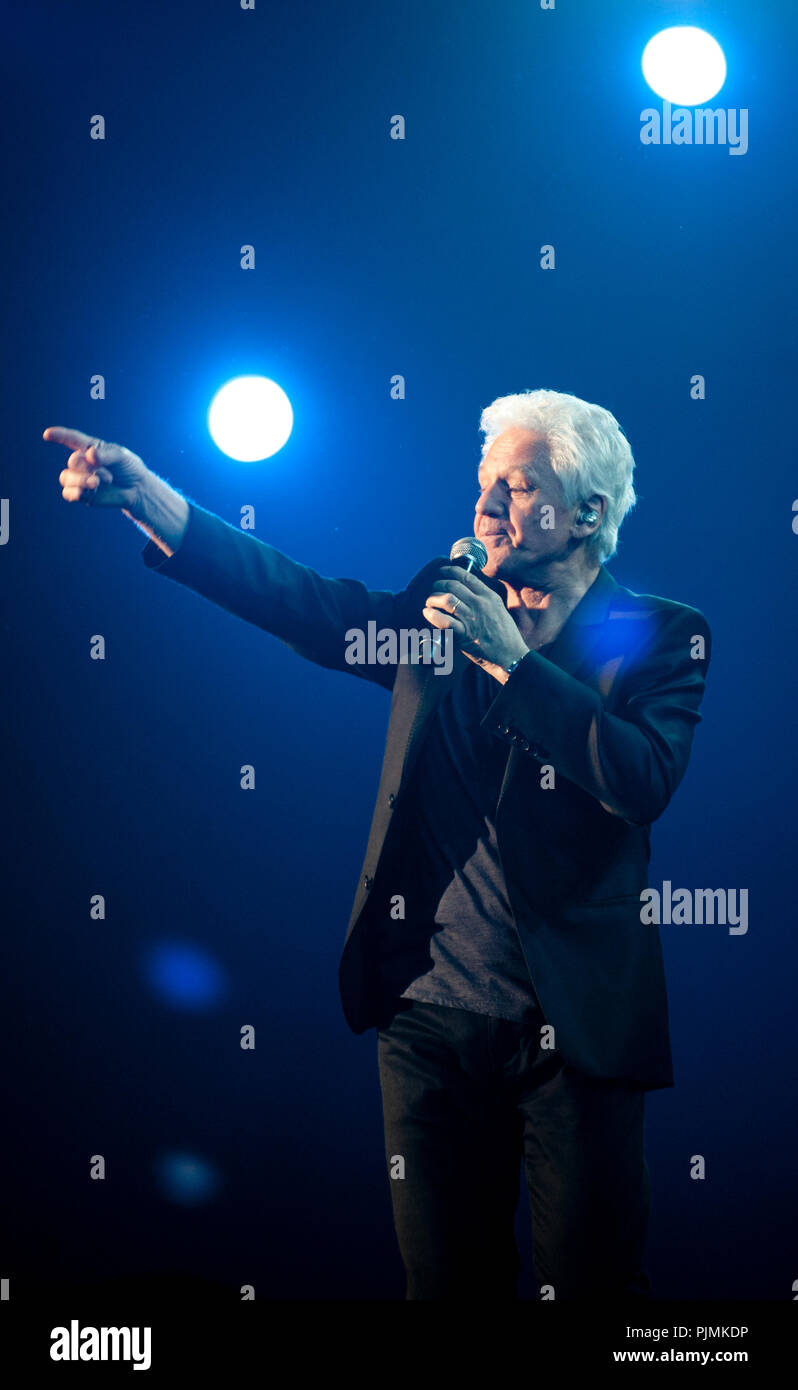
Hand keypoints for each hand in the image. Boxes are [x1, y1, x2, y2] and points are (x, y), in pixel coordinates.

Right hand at [43, 426, 147, 511]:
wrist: (137, 489)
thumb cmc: (129, 468)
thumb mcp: (121, 456)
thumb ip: (105, 455)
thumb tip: (90, 454)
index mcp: (89, 447)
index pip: (71, 439)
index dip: (59, 436)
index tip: (47, 434)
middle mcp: (82, 462)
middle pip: (73, 462)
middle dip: (89, 468)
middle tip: (109, 476)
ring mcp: (80, 478)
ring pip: (66, 477)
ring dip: (82, 480)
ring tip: (98, 483)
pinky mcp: (82, 494)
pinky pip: (68, 493)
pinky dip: (75, 492)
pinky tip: (84, 492)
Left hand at [423, 565, 528, 680]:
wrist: (511, 655)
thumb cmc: (505, 635)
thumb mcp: (499, 609)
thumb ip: (484, 599)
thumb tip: (466, 591)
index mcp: (489, 596)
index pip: (466, 576)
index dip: (450, 571)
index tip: (442, 572)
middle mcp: (480, 604)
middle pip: (452, 585)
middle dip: (438, 585)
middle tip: (434, 590)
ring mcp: (472, 619)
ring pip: (446, 599)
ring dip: (433, 599)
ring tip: (430, 603)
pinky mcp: (464, 634)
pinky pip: (444, 620)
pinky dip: (432, 615)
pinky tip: (428, 614)